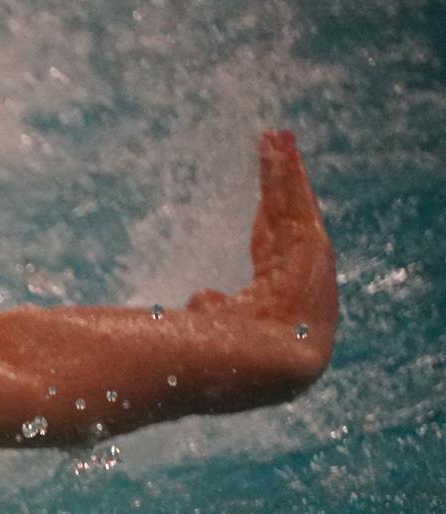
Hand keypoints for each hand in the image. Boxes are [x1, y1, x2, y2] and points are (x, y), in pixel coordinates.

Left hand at [184, 131, 337, 362]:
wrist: (254, 371)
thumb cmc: (217, 366)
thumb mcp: (204, 331)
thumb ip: (207, 311)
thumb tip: (202, 296)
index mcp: (272, 307)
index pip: (270, 257)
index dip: (267, 229)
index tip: (262, 212)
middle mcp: (295, 287)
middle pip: (285, 228)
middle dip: (280, 193)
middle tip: (273, 155)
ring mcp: (308, 269)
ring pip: (294, 211)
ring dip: (285, 175)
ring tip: (276, 139)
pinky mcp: (313, 251)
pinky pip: (297, 204)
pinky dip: (287, 175)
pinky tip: (279, 147)